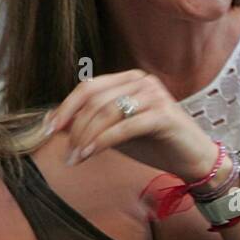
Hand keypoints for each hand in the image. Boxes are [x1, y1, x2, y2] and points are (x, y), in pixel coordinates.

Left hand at [49, 69, 215, 180]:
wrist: (192, 159)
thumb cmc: (154, 144)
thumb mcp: (115, 132)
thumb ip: (90, 124)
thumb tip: (53, 123)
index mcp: (128, 79)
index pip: (88, 88)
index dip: (65, 108)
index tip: (47, 130)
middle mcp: (141, 81)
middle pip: (94, 99)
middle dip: (74, 127)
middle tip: (66, 153)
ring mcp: (154, 95)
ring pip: (107, 112)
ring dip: (86, 137)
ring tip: (76, 158)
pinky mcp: (163, 114)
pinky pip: (124, 126)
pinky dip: (103, 141)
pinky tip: (90, 154)